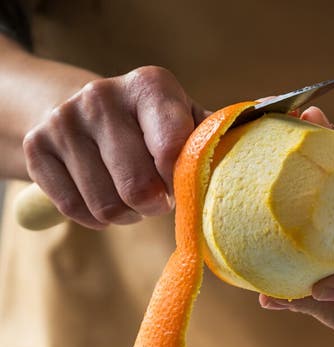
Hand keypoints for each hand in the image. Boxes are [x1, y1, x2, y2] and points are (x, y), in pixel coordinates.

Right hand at [22, 66, 203, 228]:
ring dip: (124, 215)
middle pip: (138, 189)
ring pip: (106, 208)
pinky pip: (75, 211)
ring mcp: (65, 119)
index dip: (179, 184)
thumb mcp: (187, 126)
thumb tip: (242, 179)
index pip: (171, 150)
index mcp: (150, 87)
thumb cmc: (154, 129)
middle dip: (152, 206)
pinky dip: (94, 218)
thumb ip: (212, 150)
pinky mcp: (38, 146)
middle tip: (155, 196)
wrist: (87, 113)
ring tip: (129, 195)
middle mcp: (102, 94)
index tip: (179, 185)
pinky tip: (101, 194)